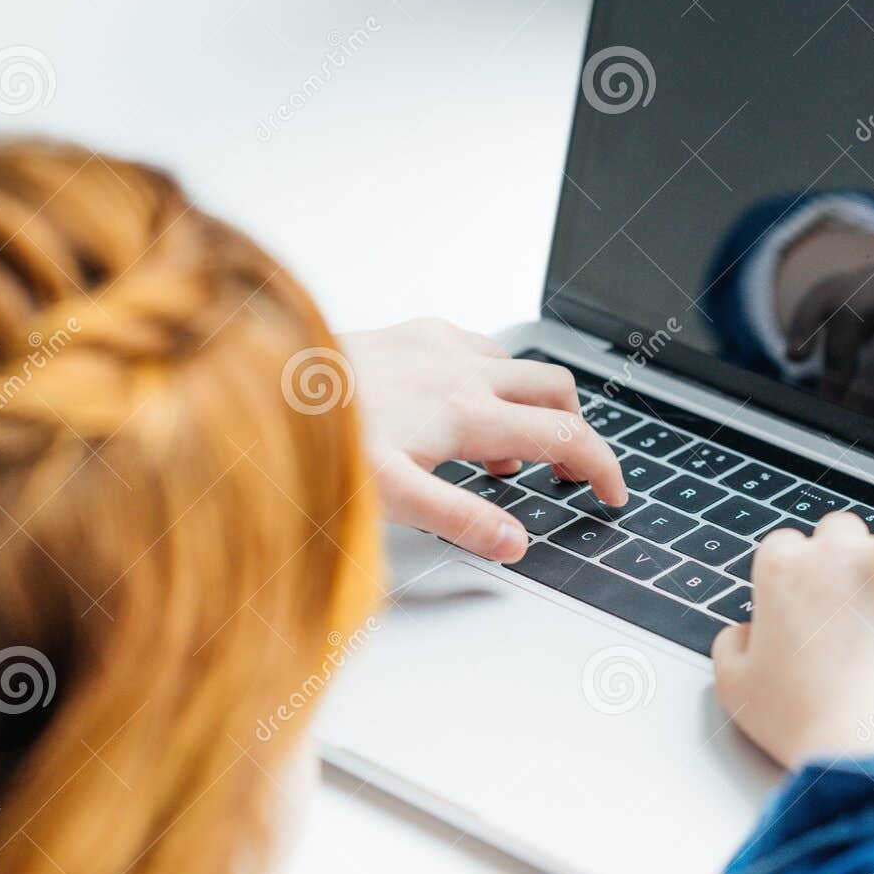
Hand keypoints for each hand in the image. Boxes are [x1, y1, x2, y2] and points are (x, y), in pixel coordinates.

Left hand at [340, 319, 625, 562]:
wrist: (261, 382)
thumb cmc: (318, 439)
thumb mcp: (390, 495)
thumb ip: (460, 519)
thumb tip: (514, 542)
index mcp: (468, 412)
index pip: (565, 436)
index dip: (601, 467)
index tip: (612, 493)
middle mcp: (463, 370)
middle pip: (557, 391)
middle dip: (575, 431)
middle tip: (564, 473)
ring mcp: (439, 345)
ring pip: (520, 367)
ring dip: (532, 407)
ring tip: (505, 455)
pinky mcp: (414, 331)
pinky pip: (479, 348)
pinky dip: (492, 380)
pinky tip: (461, 408)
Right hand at [711, 513, 873, 768]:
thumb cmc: (807, 724)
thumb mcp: (735, 688)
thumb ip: (732, 643)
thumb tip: (747, 630)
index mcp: (783, 567)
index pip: (787, 548)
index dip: (798, 584)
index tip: (810, 612)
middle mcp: (838, 549)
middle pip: (839, 535)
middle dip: (842, 566)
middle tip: (850, 620)